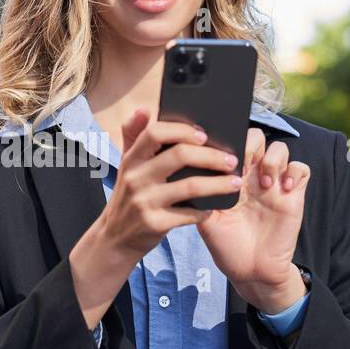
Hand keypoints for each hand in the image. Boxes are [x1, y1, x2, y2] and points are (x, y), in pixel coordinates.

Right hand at [97, 107, 244, 259]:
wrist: (114, 239)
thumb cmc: (128, 198)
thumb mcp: (126, 166)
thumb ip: (134, 136)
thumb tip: (144, 109)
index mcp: (131, 159)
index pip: (155, 132)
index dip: (182, 130)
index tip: (204, 134)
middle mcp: (136, 177)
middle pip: (180, 155)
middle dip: (211, 155)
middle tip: (231, 159)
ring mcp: (145, 202)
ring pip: (190, 186)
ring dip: (218, 184)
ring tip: (235, 182)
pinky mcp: (154, 224)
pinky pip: (189, 214)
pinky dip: (205, 211)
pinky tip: (213, 208)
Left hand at [197, 129, 310, 312]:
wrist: (249, 270)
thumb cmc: (226, 245)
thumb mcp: (207, 220)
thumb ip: (201, 195)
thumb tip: (192, 171)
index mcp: (230, 177)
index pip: (232, 143)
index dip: (229, 141)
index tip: (221, 155)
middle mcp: (253, 176)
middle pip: (257, 138)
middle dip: (251, 143)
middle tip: (244, 164)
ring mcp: (274, 185)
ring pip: (280, 149)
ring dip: (272, 160)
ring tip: (263, 184)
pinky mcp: (293, 196)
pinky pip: (301, 169)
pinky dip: (294, 172)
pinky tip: (283, 189)